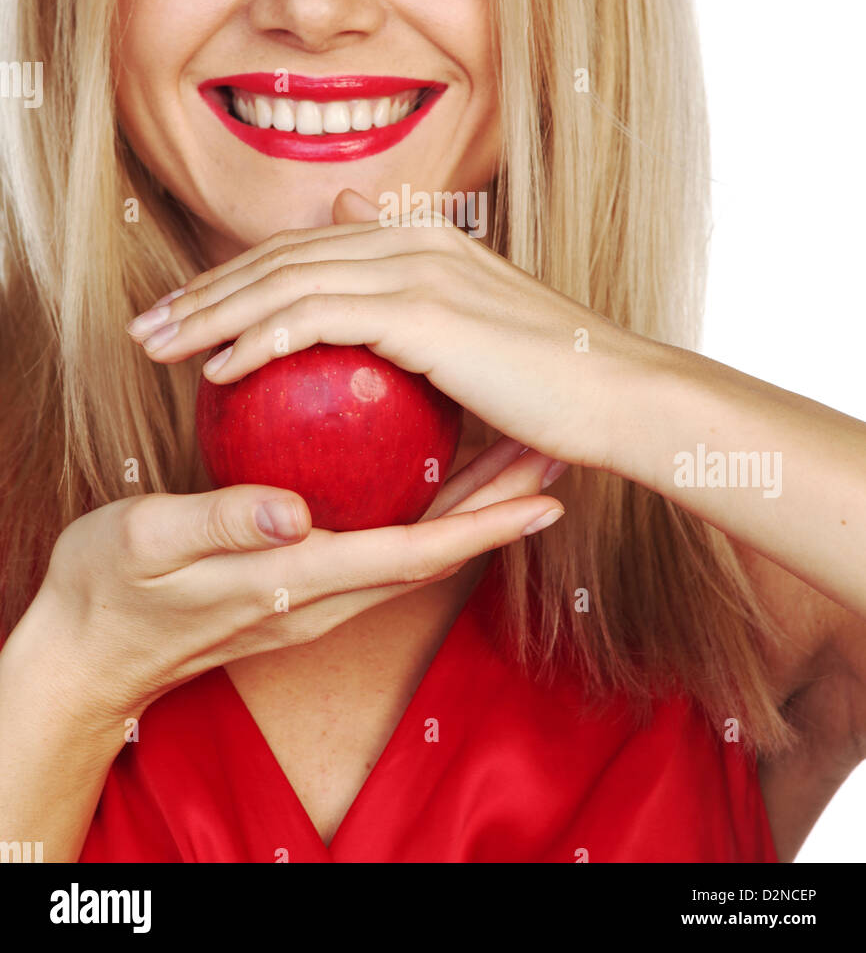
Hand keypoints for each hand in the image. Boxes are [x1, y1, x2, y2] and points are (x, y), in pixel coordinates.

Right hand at [25, 438, 564, 724]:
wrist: (92, 646)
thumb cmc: (112, 589)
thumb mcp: (147, 544)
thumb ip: (220, 525)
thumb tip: (294, 512)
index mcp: (297, 580)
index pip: (412, 553)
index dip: (485, 527)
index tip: (546, 498)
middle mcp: (321, 590)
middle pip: (436, 549)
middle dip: (503, 509)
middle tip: (557, 452)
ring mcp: (314, 587)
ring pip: (416, 543)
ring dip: (474, 504)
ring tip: (521, 449)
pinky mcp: (301, 575)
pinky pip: (382, 538)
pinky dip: (423, 503)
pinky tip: (433, 461)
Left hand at [128, 189, 656, 469]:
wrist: (619, 397)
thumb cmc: (555, 394)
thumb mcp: (480, 357)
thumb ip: (419, 338)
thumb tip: (367, 343)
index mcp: (424, 243)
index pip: (307, 250)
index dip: (240, 277)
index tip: (192, 314)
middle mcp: (413, 240)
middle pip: (280, 255)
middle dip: (204, 289)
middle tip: (149, 327)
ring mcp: (416, 267)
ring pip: (283, 279)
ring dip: (211, 312)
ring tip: (158, 347)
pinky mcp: (419, 306)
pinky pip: (313, 317)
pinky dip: (258, 339)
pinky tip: (219, 371)